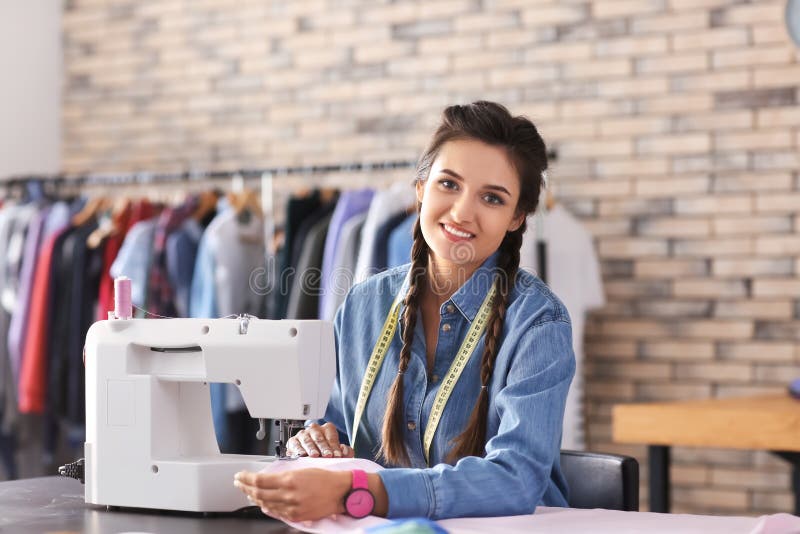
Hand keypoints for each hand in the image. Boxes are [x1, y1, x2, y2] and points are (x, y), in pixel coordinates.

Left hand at [234, 468, 349, 521]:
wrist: (340, 492)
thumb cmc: (324, 478)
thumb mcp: (302, 469)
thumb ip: (283, 475)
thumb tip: (267, 478)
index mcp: (289, 480)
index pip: (260, 480)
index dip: (246, 478)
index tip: (240, 475)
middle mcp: (288, 495)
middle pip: (259, 493)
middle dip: (246, 487)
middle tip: (239, 483)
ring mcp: (291, 508)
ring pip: (265, 504)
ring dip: (254, 498)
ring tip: (248, 492)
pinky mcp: (296, 516)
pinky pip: (276, 512)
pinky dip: (266, 507)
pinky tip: (262, 504)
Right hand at [286, 422, 354, 458]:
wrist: (307, 457)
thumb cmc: (324, 453)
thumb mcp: (336, 452)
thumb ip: (345, 452)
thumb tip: (345, 451)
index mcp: (327, 429)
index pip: (331, 437)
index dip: (335, 447)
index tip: (337, 455)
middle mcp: (314, 429)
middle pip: (320, 438)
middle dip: (324, 447)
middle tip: (327, 455)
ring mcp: (303, 434)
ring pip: (308, 441)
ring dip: (311, 448)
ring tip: (315, 455)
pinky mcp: (293, 441)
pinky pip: (296, 445)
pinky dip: (299, 450)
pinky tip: (302, 455)